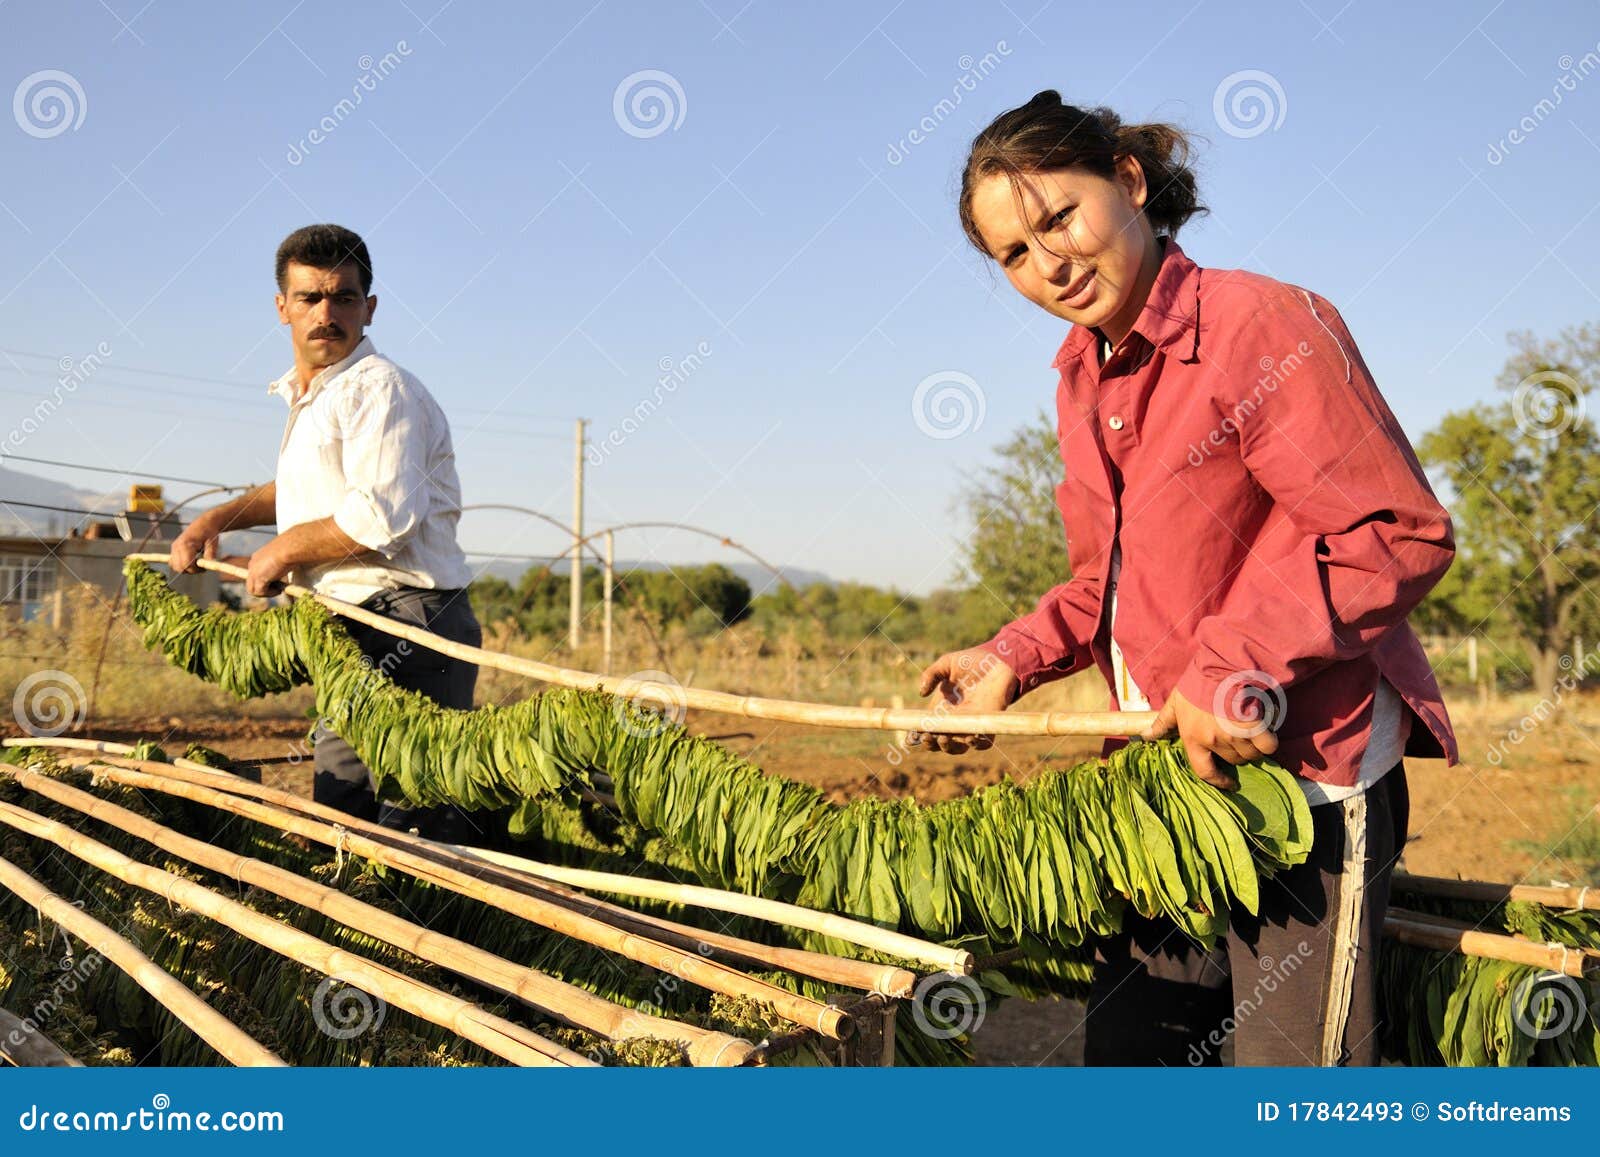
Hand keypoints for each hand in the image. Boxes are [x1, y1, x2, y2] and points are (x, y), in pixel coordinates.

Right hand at [168, 524, 217, 573]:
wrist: (204, 524)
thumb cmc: (209, 532)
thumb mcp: (213, 542)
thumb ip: (210, 554)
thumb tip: (207, 566)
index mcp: (186, 544)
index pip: (186, 565)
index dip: (195, 570)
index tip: (204, 567)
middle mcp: (177, 546)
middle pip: (179, 568)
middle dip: (190, 570)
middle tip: (201, 566)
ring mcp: (174, 548)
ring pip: (175, 566)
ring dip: (185, 568)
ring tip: (196, 562)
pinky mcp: (174, 549)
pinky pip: (174, 563)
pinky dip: (181, 565)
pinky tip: (191, 561)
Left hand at [244, 541, 291, 598]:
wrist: (289, 548)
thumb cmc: (290, 549)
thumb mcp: (283, 556)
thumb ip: (280, 564)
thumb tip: (288, 570)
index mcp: (257, 557)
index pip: (256, 573)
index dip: (265, 580)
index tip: (277, 582)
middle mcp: (253, 564)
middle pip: (251, 583)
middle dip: (264, 588)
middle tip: (277, 588)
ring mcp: (254, 572)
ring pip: (252, 590)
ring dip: (266, 593)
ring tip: (278, 590)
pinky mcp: (258, 579)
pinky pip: (260, 592)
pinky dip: (270, 594)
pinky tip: (279, 590)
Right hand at [909, 647, 1019, 754]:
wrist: (999, 660)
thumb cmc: (973, 661)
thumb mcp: (947, 664)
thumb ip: (931, 675)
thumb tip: (922, 693)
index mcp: (942, 709)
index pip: (927, 728)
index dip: (917, 736)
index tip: (910, 737)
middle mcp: (955, 720)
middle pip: (939, 743)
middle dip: (931, 744)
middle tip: (927, 736)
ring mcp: (971, 724)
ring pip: (958, 747)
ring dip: (948, 747)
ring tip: (943, 738)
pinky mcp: (988, 724)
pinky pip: (982, 743)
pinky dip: (975, 745)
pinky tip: (969, 738)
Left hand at [1141, 687, 1278, 790]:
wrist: (1223, 667)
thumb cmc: (1197, 684)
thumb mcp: (1175, 702)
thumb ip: (1163, 721)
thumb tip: (1146, 736)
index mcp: (1194, 738)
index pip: (1204, 771)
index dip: (1218, 781)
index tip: (1229, 783)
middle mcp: (1215, 742)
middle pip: (1233, 760)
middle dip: (1237, 752)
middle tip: (1238, 736)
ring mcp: (1236, 737)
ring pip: (1251, 754)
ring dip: (1253, 747)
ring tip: (1251, 731)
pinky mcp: (1256, 729)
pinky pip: (1268, 746)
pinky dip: (1269, 741)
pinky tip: (1265, 730)